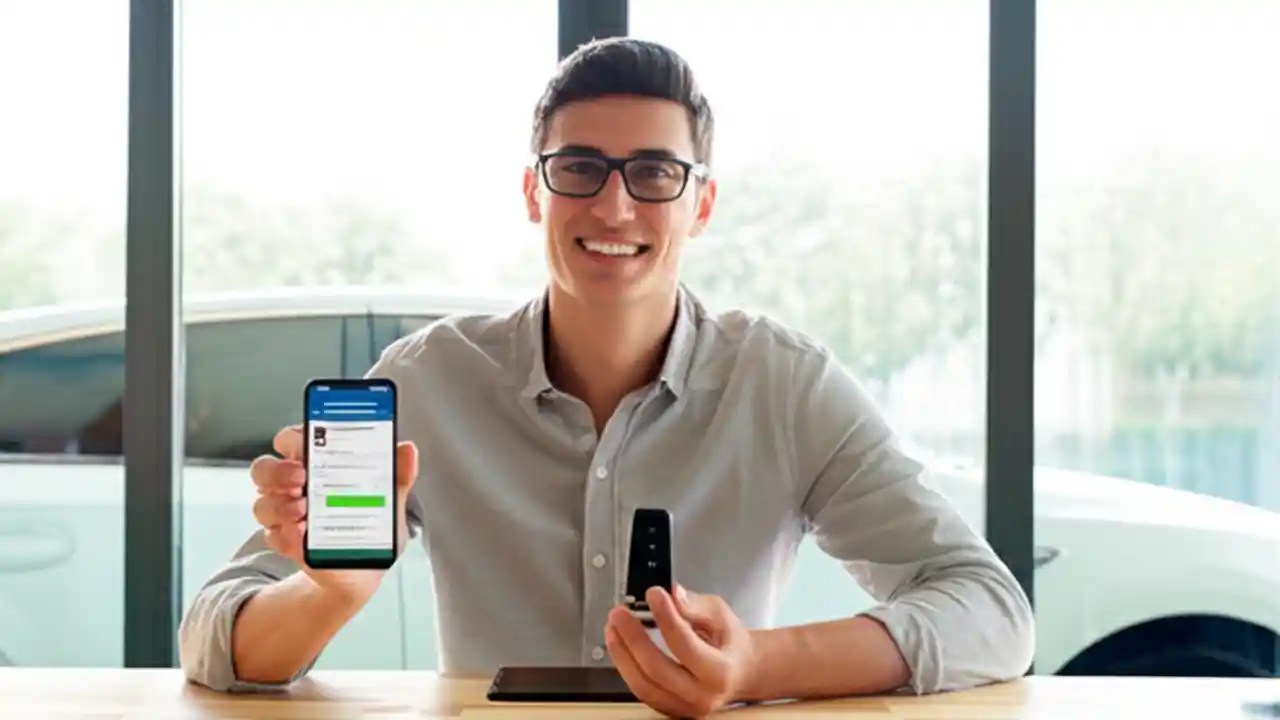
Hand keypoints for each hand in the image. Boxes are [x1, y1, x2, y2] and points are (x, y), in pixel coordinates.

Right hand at [248, 424, 418, 601]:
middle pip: (265, 468)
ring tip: (303, 511)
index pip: (291, 440)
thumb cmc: (370, 524)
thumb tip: (407, 450)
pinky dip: (286, 538)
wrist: (361, 570)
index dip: (292, 438)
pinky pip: (273, 537)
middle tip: (300, 478)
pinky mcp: (284, 542)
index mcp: (316, 463)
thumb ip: (398, 475)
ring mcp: (284, 513)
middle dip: (277, 471)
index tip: (304, 443)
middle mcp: (293, 486)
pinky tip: (301, 538)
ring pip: (262, 503)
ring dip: (279, 506)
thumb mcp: (389, 499)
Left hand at [605, 584, 759, 718]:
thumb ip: (697, 606)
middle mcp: (702, 696)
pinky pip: (642, 690)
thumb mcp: (721, 616)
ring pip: (643, 686)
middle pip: (657, 670)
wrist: (739, 671)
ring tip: (613, 627)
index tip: (653, 595)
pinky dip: (626, 666)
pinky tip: (620, 644)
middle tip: (620, 613)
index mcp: (720, 672)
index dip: (666, 618)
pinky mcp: (670, 708)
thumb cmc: (730, 643)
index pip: (685, 645)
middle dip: (633, 638)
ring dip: (622, 654)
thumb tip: (674, 596)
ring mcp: (684, 707)